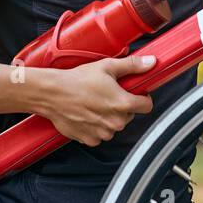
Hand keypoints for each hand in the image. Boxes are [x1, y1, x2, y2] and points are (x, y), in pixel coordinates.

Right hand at [39, 55, 156, 146]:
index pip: (147, 106)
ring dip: (108, 118)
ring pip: (114, 126)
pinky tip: (86, 114)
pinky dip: (95, 127)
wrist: (52, 94)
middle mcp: (115, 121)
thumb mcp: (107, 66)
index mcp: (123, 103)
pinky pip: (99, 135)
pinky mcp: (90, 139)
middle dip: (122, 106)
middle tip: (107, 95)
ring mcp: (103, 133)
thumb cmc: (77, 80)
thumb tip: (151, 62)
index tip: (135, 93)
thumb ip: (132, 65)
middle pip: (129, 115)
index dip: (143, 98)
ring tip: (94, 104)